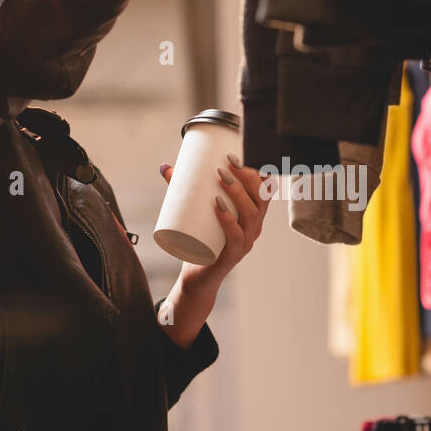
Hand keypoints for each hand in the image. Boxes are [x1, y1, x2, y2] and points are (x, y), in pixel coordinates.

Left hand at [159, 154, 269, 296]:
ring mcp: (245, 243)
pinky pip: (235, 238)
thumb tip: (165, 166)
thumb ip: (181, 189)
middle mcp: (254, 228)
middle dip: (247, 176)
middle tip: (227, 162)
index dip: (260, 171)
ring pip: (250, 215)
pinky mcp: (232, 257)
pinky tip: (218, 207)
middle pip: (261, 199)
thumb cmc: (202, 240)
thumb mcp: (195, 212)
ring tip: (221, 178)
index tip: (242, 153)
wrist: (198, 277)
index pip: (265, 191)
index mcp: (252, 215)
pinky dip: (228, 221)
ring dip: (237, 194)